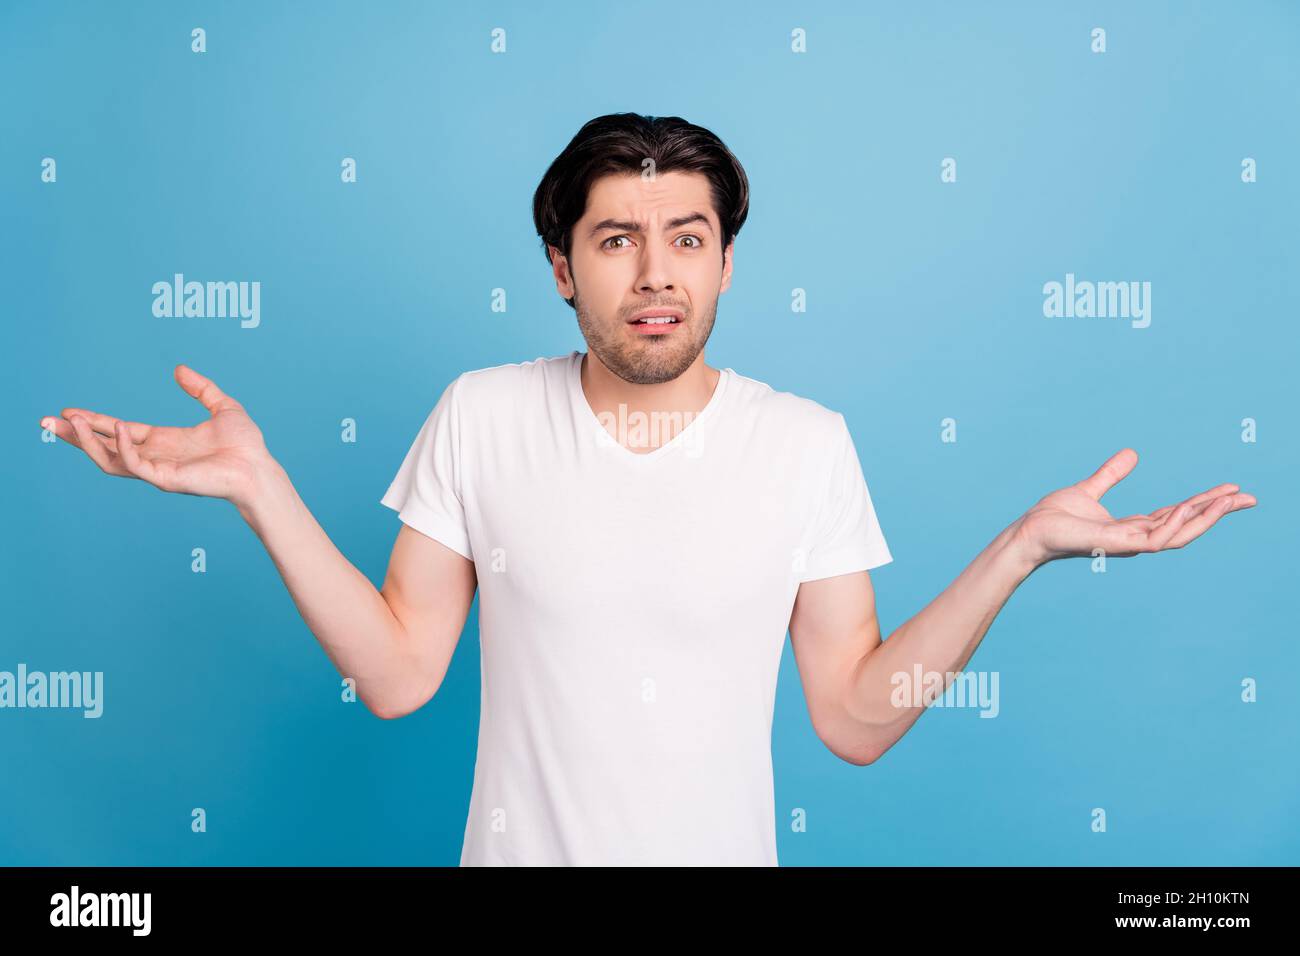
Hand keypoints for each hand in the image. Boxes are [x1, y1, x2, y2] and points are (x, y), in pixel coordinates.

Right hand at [40, 364, 275, 508]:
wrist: (259, 468)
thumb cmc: (246, 444)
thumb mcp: (221, 406)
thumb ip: (200, 387)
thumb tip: (178, 369)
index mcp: (163, 441)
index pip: (118, 431)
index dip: (94, 421)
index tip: (70, 411)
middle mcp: (155, 456)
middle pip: (104, 447)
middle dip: (74, 436)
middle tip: (47, 422)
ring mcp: (157, 470)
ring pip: (109, 459)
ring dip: (87, 442)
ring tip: (69, 424)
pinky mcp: (165, 480)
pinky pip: (134, 464)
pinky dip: (122, 446)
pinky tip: (118, 427)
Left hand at [1013, 448, 1256, 565]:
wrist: (1029, 531)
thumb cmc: (1054, 517)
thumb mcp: (1090, 490)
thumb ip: (1111, 474)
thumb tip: (1132, 453)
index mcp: (1132, 526)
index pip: (1178, 515)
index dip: (1205, 504)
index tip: (1231, 490)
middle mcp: (1135, 538)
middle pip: (1187, 525)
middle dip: (1217, 512)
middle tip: (1248, 498)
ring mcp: (1128, 544)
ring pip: (1178, 533)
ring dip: (1205, 517)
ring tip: (1229, 500)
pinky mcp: (1116, 545)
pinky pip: (1154, 537)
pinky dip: (1174, 523)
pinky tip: (1189, 505)